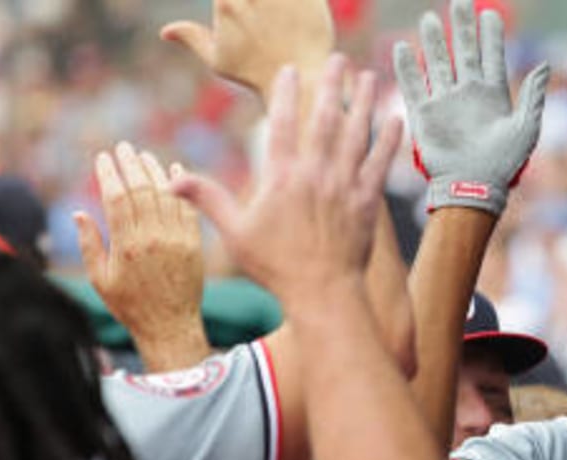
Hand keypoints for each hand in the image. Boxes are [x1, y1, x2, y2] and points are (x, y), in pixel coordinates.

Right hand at [75, 144, 208, 371]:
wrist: (170, 326)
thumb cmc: (130, 306)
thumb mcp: (100, 279)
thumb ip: (90, 244)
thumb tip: (79, 212)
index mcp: (126, 246)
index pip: (116, 198)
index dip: (110, 174)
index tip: (104, 158)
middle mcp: (153, 239)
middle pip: (141, 191)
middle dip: (130, 165)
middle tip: (123, 147)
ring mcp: (177, 241)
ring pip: (166, 196)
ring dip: (154, 171)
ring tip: (144, 155)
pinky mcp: (195, 245)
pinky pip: (189, 209)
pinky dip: (182, 188)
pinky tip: (176, 170)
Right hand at [161, 0, 333, 102]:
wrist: (301, 82)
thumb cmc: (256, 74)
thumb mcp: (220, 60)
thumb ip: (193, 38)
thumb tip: (165, 31)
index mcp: (226, 3)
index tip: (226, 3)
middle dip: (249, 0)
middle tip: (248, 7)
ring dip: (272, 0)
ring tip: (270, 11)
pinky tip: (293, 6)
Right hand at [173, 56, 400, 312]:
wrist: (323, 293)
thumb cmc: (276, 267)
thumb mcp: (235, 233)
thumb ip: (208, 199)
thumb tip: (170, 180)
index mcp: (281, 177)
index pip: (282, 124)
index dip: (286, 93)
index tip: (291, 70)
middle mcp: (315, 175)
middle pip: (325, 119)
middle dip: (332, 85)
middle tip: (338, 60)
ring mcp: (344, 186)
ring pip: (356, 135)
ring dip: (363, 103)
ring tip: (368, 78)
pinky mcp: (368, 201)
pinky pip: (380, 163)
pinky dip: (388, 139)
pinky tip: (395, 119)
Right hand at [393, 0, 548, 214]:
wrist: (475, 187)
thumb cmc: (504, 163)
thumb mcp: (526, 128)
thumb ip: (533, 96)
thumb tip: (546, 64)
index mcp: (493, 95)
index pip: (491, 56)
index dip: (490, 35)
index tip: (488, 13)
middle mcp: (468, 94)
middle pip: (463, 52)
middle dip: (461, 27)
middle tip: (459, 2)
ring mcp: (446, 102)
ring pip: (438, 63)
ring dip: (433, 42)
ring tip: (429, 18)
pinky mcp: (425, 115)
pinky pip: (414, 87)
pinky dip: (407, 68)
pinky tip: (403, 48)